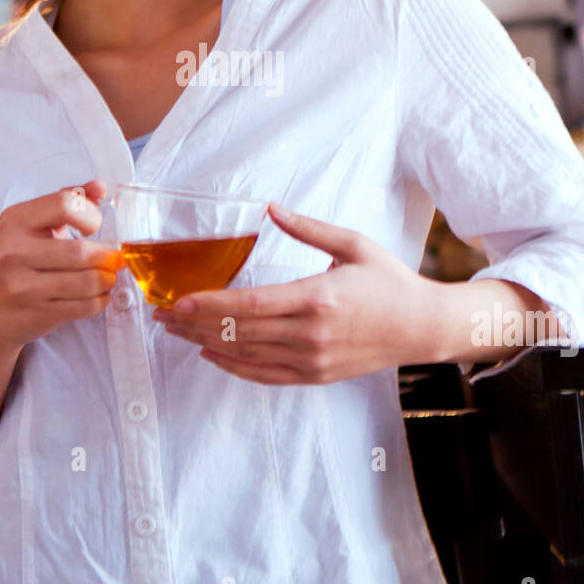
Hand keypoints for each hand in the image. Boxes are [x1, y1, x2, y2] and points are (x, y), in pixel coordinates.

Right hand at [0, 180, 124, 353]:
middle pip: (80, 250)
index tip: (93, 227)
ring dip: (107, 279)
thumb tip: (100, 187)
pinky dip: (101, 300)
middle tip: (113, 259)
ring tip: (107, 276)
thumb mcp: (33, 225)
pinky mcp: (35, 313)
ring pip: (87, 281)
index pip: (65, 204)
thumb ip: (67, 201)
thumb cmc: (18, 261)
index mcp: (15, 221)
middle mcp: (13, 251)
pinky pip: (84, 307)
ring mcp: (22, 286)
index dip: (90, 215)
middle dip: (106, 256)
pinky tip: (99, 295)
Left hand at [151, 203, 441, 384]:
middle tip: (161, 316)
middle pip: (239, 333)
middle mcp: (311, 334)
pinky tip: (211, 353)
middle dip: (195, 324)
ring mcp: (313, 360)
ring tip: (176, 332)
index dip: (210, 306)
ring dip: (206, 343)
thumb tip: (271, 208)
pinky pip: (264, 375)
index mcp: (318, 298)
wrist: (422, 327)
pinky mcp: (316, 375)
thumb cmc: (388, 281)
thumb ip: (308, 228)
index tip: (178, 302)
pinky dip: (233, 366)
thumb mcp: (352, 244)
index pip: (250, 307)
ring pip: (246, 356)